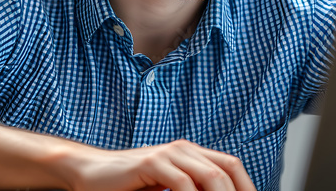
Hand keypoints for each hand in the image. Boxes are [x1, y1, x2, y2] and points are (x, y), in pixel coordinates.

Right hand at [63, 139, 255, 190]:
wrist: (90, 172)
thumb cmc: (129, 184)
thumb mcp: (167, 188)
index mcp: (192, 153)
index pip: (232, 166)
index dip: (246, 186)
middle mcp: (184, 149)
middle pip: (226, 171)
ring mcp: (169, 153)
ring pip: (210, 175)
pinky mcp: (151, 162)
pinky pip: (181, 183)